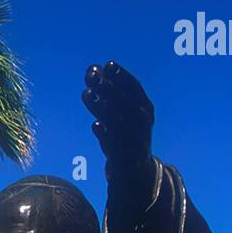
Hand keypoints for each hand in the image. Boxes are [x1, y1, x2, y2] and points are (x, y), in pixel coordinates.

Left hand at [81, 62, 154, 201]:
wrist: (135, 168)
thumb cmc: (127, 132)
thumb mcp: (124, 111)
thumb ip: (109, 93)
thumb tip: (93, 69)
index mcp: (145, 108)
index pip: (135, 88)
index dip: (122, 76)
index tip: (107, 64)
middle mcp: (142, 122)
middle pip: (125, 101)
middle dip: (108, 86)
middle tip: (90, 74)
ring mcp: (133, 138)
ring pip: (119, 120)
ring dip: (102, 106)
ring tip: (86, 93)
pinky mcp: (123, 155)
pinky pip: (114, 143)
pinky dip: (106, 134)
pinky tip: (96, 125)